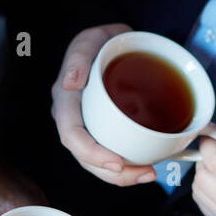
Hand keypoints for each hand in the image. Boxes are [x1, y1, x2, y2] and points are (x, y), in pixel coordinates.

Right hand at [51, 23, 157, 185]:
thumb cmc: (103, 42)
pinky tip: (146, 167)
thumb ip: (79, 57)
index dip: (92, 154)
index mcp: (65, 99)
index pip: (71, 135)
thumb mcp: (91, 40)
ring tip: (150, 174)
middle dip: (114, 173)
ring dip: (123, 176)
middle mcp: (71, 117)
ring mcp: (87, 126)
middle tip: (146, 173)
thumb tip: (69, 83)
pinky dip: (127, 166)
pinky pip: (109, 154)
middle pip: (85, 157)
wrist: (117, 44)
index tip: (118, 162)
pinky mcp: (102, 131)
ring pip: (98, 162)